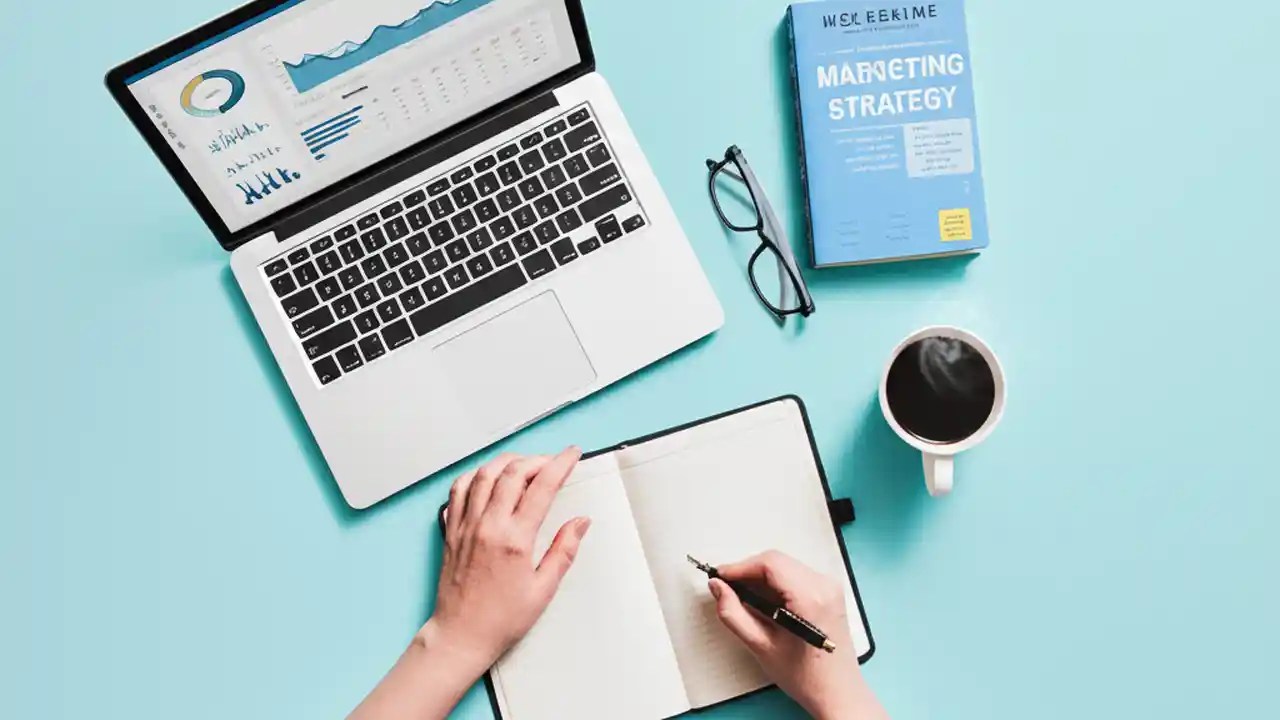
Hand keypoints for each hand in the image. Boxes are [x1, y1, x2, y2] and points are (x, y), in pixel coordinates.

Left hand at [421, 448, 590, 671]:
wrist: (460, 636)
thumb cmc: (501, 619)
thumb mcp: (543, 590)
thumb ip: (564, 550)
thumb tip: (580, 522)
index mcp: (515, 540)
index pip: (542, 487)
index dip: (560, 464)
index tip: (572, 455)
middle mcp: (488, 526)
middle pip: (512, 471)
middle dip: (536, 459)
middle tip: (551, 462)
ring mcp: (466, 526)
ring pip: (483, 473)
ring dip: (506, 461)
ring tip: (523, 465)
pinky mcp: (451, 531)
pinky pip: (458, 490)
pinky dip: (474, 476)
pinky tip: (487, 479)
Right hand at [709, 551, 886, 719]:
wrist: (837, 692)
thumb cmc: (806, 676)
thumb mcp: (761, 646)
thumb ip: (734, 614)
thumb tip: (718, 588)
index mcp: (811, 598)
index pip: (769, 563)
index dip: (739, 567)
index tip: (720, 576)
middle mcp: (824, 586)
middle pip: (777, 561)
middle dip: (748, 572)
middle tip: (727, 588)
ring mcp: (830, 587)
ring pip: (785, 566)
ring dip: (761, 577)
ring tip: (744, 598)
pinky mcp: (829, 592)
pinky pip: (796, 575)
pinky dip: (775, 583)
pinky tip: (765, 602)